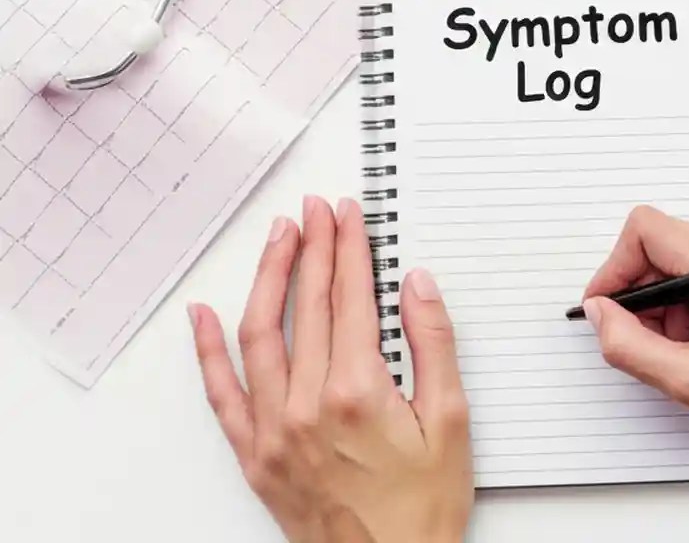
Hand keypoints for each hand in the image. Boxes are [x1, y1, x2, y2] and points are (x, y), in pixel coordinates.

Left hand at [189, 197, 472, 542]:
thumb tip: (417, 287)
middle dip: (311, 249)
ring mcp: (274, 431)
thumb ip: (435, 346)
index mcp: (358, 392)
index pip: (349, 297)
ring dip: (267, 279)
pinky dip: (208, 350)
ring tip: (277, 240)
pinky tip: (204, 315)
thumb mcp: (451, 422)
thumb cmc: (423, 508)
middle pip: (306, 306)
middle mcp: (307, 405)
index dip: (348, 248)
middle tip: (316, 212)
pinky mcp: (256, 455)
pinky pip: (222, 393)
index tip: (347, 216)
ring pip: (259, 335)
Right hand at [580, 206, 688, 542]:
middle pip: (665, 243)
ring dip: (668, 304)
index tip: (605, 307)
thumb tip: (601, 316)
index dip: (615, 268)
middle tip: (641, 340)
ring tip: (680, 352)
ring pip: (684, 261)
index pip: (648, 230)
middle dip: (642, 292)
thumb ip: (630, 345)